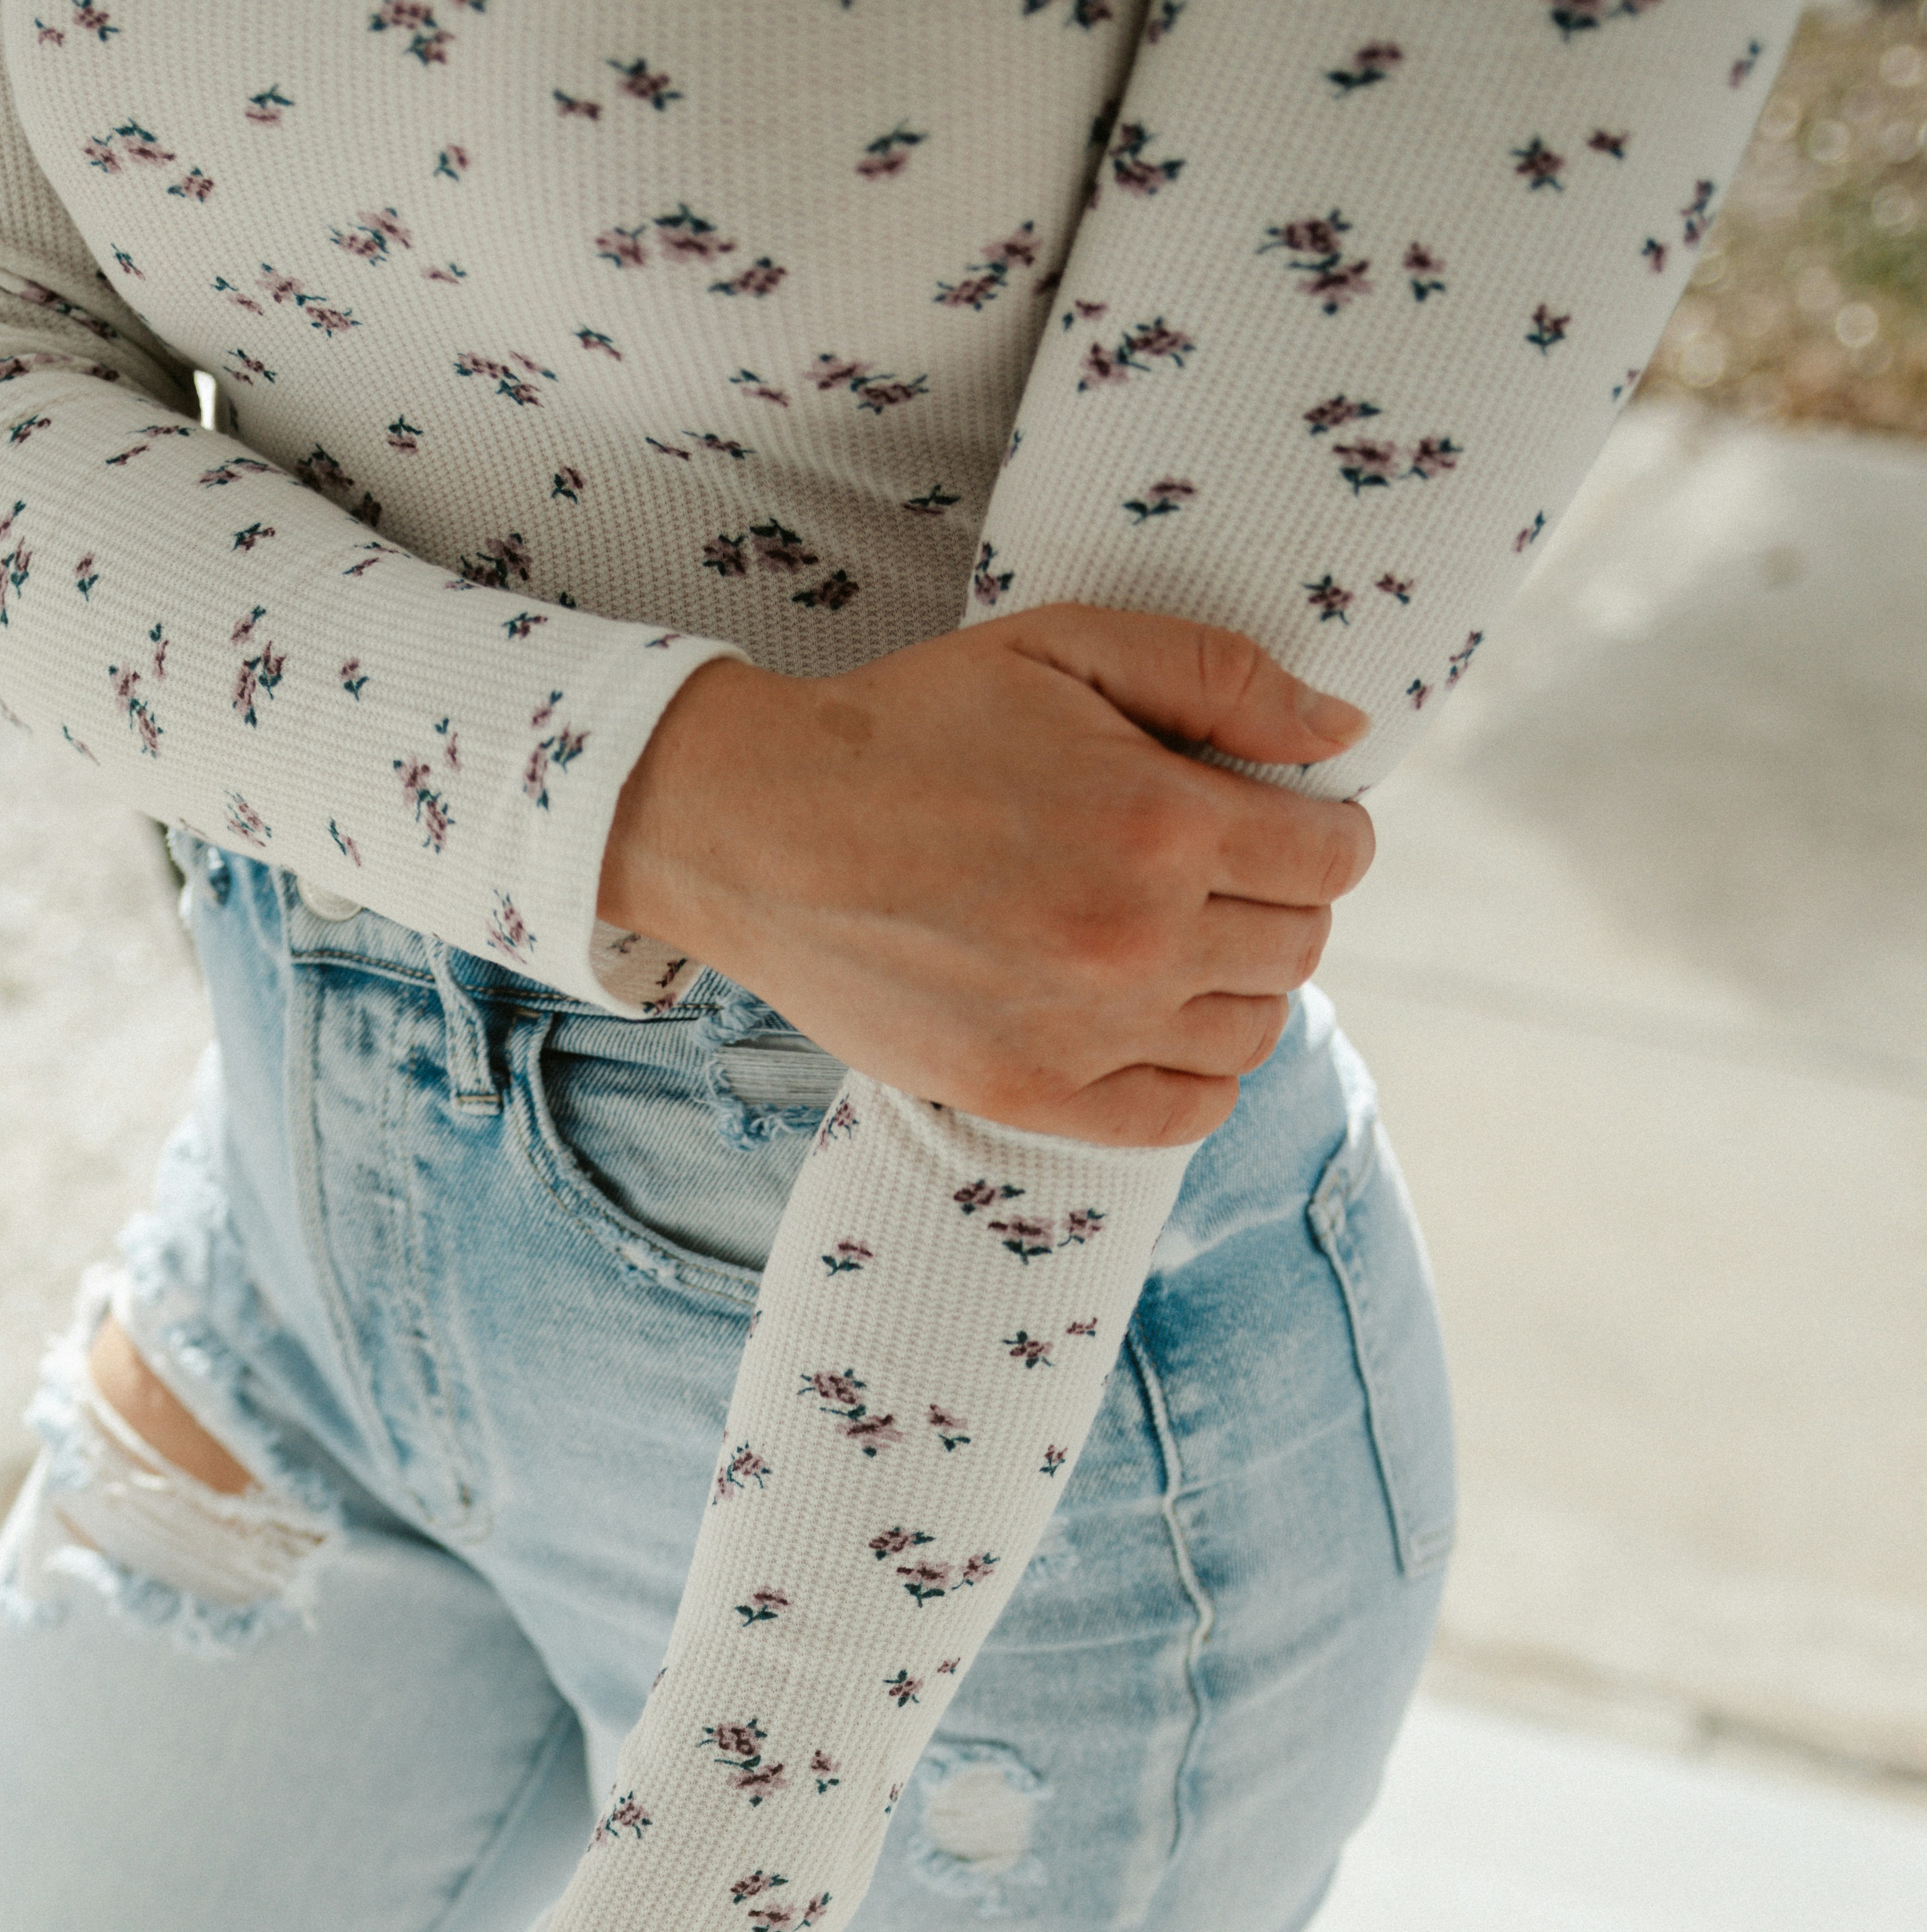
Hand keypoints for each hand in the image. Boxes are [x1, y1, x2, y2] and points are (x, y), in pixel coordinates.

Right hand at [598, 604, 1372, 1147]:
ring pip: (1253, 1032)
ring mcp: (1084, 1033)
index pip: (1333, 856)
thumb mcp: (1066, 645)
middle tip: (1220, 870)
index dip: (1326, 829)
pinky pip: (1184, 1114)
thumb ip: (1220, 676)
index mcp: (1160, 822)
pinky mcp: (1029, 1096)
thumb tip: (1344, 732)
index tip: (1286, 816)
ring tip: (1180, 942)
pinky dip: (1199, 1076)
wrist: (759, 830)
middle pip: (1300, 945)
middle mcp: (1135, 941)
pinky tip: (1158, 1024)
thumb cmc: (913, 724)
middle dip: (1282, 899)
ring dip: (1240, 986)